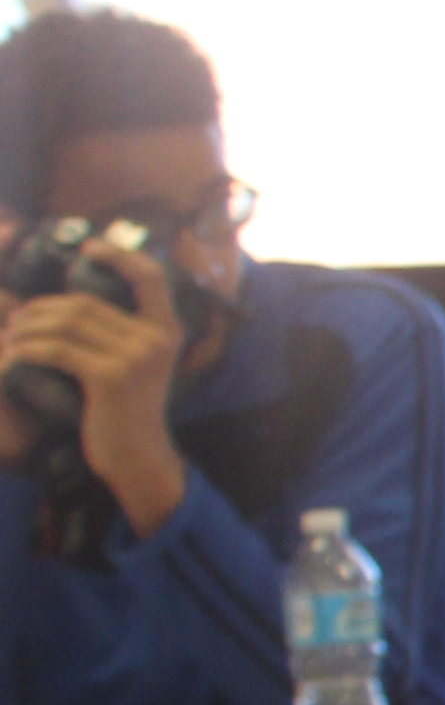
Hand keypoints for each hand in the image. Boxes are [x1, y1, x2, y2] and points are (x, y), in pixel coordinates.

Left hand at [0, 275, 190, 535]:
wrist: (138, 457)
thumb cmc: (128, 412)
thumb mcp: (138, 367)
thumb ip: (121, 335)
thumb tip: (72, 307)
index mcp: (168, 330)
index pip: (151, 277)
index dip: (119, 255)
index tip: (90, 246)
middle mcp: (156, 338)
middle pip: (84, 303)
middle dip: (41, 308)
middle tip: (16, 319)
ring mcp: (135, 357)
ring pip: (66, 323)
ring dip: (28, 327)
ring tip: (11, 337)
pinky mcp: (110, 377)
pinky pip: (57, 350)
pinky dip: (29, 349)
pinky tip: (16, 355)